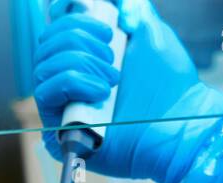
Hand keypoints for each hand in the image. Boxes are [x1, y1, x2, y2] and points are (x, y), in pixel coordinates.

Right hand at [33, 0, 222, 182]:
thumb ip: (132, 10)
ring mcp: (63, 105)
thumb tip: (114, 0)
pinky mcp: (59, 130)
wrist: (178, 124)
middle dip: (81, 39)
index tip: (105, 27)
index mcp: (87, 57)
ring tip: (113, 79)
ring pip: (44, 63)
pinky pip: (46, 91)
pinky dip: (75, 83)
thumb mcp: (151, 34)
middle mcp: (70, 80)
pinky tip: (102, 93)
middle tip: (114, 57)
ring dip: (82, 62)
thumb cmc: (170, 87)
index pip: (56, 28)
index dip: (71, 16)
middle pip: (47, 41)